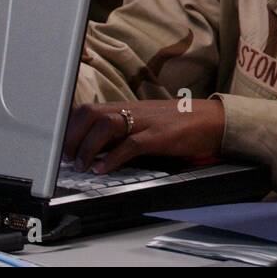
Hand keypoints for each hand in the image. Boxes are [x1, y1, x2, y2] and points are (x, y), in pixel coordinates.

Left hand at [62, 99, 224, 173]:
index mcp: (129, 108)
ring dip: (88, 147)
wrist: (214, 120)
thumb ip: (125, 130)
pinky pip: (131, 144)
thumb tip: (98, 148)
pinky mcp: (160, 136)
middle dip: (73, 136)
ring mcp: (147, 121)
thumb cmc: (180, 123)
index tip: (62, 146)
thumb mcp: (147, 122)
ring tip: (83, 165)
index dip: (70, 127)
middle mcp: (134, 111)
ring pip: (106, 124)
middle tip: (68, 158)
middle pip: (91, 113)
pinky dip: (113, 158)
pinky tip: (103, 169)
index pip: (90, 109)